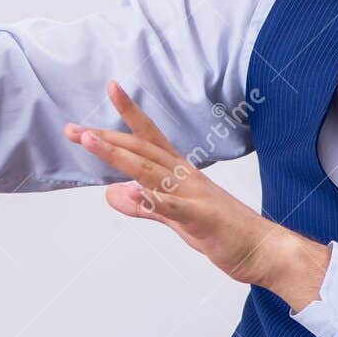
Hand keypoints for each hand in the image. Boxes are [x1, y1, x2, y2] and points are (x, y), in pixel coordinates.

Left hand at [65, 81, 328, 309]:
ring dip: (119, 156)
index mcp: (180, 172)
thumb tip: (111, 194)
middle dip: (106, 138)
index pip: (148, 137)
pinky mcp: (202, 220)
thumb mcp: (174, 219)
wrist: (264, 250)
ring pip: (151, 171)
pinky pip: (175, 209)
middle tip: (73, 129)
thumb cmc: (221, 231)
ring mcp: (193, 196)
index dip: (129, 112)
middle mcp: (185, 176)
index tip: (110, 86)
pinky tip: (135, 193)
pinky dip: (155, 201)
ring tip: (90, 142)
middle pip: (141, 150)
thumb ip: (143, 206)